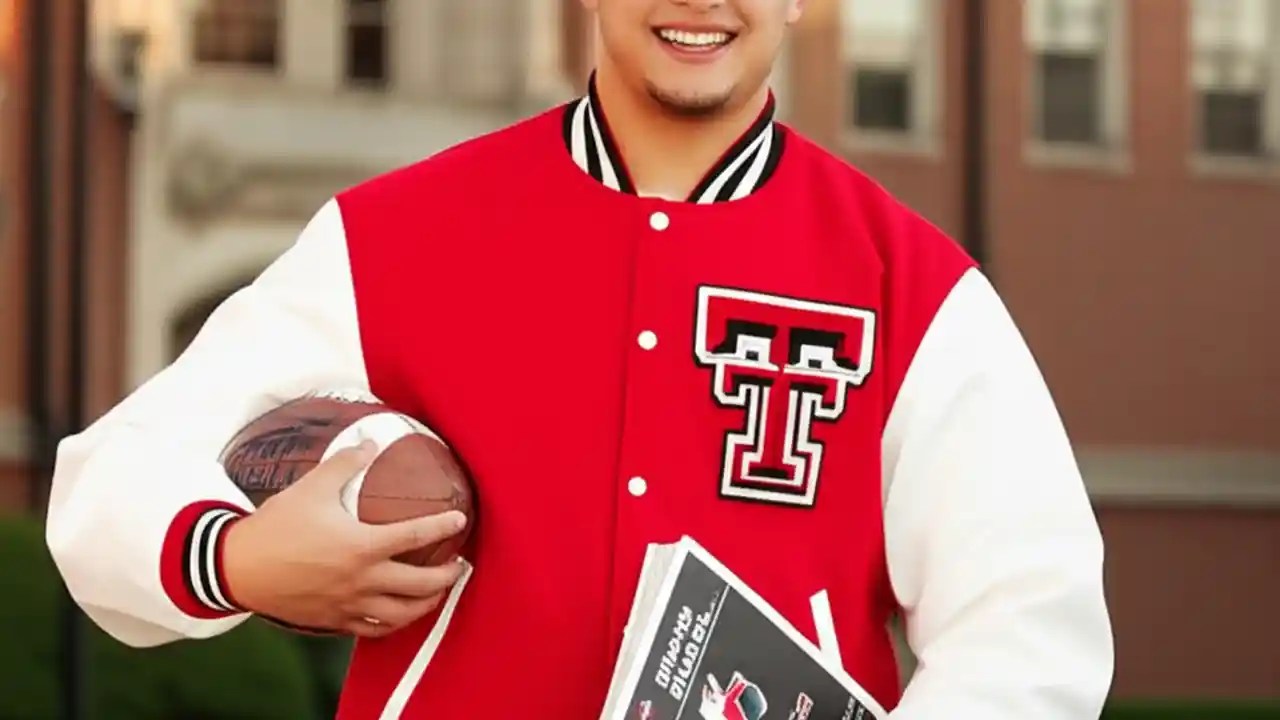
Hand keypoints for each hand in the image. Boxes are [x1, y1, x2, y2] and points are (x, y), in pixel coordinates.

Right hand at [222, 440, 467, 637]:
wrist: (237, 568)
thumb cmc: (275, 526)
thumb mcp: (311, 487)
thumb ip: (345, 463)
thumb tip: (369, 444)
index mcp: (362, 546)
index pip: (416, 536)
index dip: (443, 527)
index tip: (460, 520)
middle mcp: (362, 580)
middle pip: (420, 585)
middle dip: (446, 577)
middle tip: (458, 566)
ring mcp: (349, 605)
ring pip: (402, 615)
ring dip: (426, 605)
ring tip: (437, 594)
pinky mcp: (334, 622)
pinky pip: (373, 630)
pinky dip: (393, 624)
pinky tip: (398, 615)